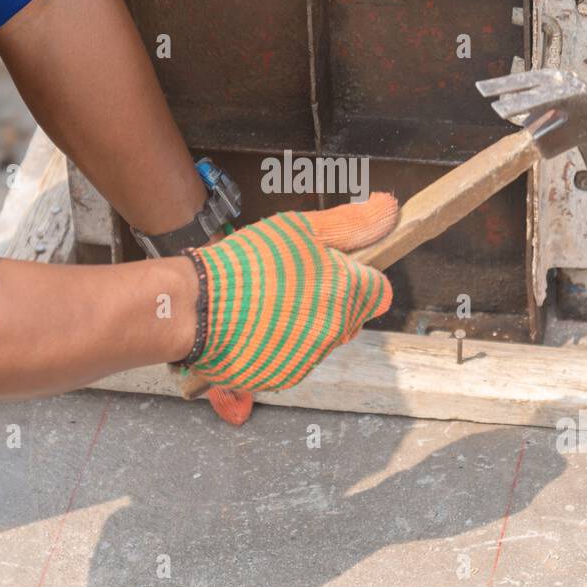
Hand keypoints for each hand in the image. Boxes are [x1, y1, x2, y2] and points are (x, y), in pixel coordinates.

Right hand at [186, 193, 398, 423]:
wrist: (197, 308)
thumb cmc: (247, 263)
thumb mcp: (298, 229)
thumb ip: (349, 223)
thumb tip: (389, 209)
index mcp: (346, 292)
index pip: (378, 291)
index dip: (357, 277)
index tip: (332, 270)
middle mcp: (336, 331)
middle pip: (350, 316)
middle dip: (331, 301)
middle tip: (292, 283)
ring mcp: (311, 358)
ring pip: (322, 339)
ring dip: (305, 323)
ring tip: (268, 304)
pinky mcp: (285, 377)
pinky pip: (295, 359)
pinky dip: (281, 345)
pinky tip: (257, 326)